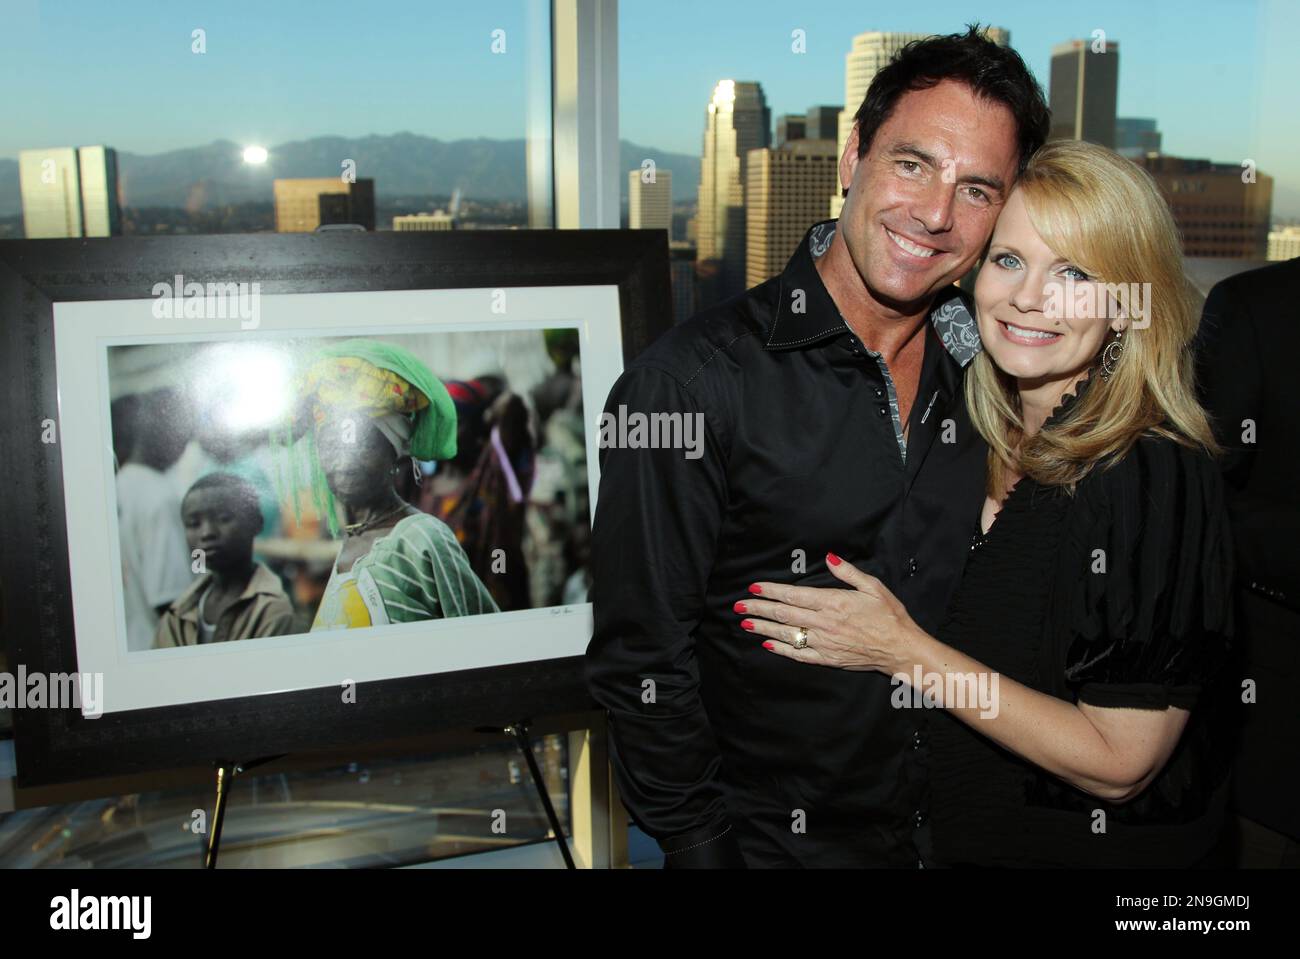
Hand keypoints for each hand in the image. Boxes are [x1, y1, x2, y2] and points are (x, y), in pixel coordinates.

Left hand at [733, 553, 922, 675]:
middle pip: (783, 614)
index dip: (770, 591)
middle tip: (738, 606)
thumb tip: (829, 557)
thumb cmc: (890, 616)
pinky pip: (799, 654)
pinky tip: (768, 644)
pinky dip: (781, 649)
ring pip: (786, 634)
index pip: (793, 596)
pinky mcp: (827, 658)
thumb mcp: (873, 587)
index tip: (754, 587)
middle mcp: (824, 623)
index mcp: (833, 602)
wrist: (901, 649)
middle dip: (758, 609)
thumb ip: (848, 572)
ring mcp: (824, 643)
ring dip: (763, 628)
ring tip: (745, 623)